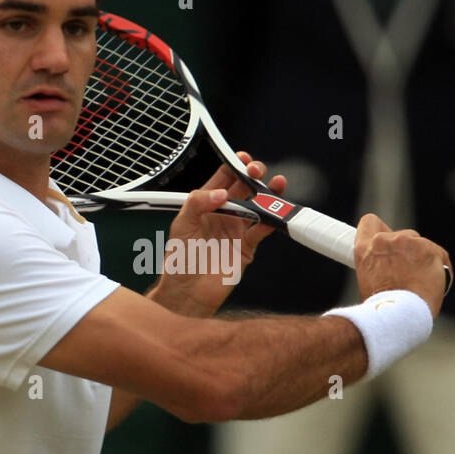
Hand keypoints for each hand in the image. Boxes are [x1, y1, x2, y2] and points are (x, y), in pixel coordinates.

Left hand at [148, 152, 286, 317]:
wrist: (186, 294)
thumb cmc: (179, 261)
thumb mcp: (181, 224)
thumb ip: (198, 203)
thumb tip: (222, 193)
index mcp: (205, 205)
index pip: (223, 178)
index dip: (234, 165)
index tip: (242, 159)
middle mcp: (224, 215)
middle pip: (244, 188)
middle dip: (254, 175)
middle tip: (257, 172)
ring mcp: (237, 230)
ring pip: (258, 206)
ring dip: (268, 195)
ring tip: (275, 185)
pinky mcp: (247, 248)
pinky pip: (263, 230)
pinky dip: (271, 222)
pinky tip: (274, 215)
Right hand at [353, 214, 451, 318]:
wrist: (399, 316)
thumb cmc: (383, 307)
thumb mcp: (368, 281)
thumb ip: (378, 265)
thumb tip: (388, 267)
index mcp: (366, 249)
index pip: (370, 223)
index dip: (380, 231)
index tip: (387, 243)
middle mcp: (386, 241)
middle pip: (402, 236)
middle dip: (407, 251)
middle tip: (408, 273)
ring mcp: (409, 243)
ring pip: (421, 244)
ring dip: (423, 259)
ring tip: (420, 282)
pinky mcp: (430, 250)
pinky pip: (439, 254)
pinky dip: (439, 267)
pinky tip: (434, 283)